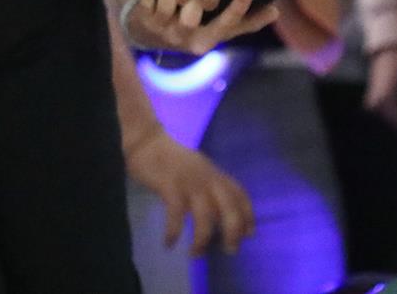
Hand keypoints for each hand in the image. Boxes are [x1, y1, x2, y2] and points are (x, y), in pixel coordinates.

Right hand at [123, 129, 254, 255]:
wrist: (147, 141)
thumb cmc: (171, 159)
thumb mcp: (198, 169)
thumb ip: (210, 186)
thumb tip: (220, 212)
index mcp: (214, 173)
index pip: (239, 194)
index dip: (247, 215)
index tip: (249, 234)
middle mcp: (206, 178)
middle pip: (229, 207)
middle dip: (232, 231)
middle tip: (229, 250)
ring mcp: (189, 182)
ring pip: (205, 216)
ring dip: (202, 239)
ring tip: (195, 254)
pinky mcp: (170, 186)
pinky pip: (176, 214)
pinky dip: (174, 231)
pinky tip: (169, 243)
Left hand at [128, 0, 279, 56]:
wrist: (151, 35)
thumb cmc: (193, 27)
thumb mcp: (218, 29)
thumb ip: (245, 22)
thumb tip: (276, 11)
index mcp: (205, 41)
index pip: (224, 28)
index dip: (235, 13)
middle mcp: (184, 38)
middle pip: (193, 19)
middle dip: (196, 1)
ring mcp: (162, 29)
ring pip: (169, 6)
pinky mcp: (144, 19)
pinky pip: (147, 2)